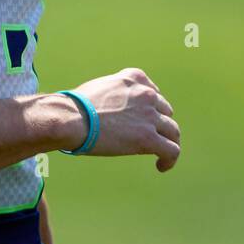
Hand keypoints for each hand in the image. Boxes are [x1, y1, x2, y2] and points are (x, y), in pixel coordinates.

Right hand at [62, 68, 179, 171]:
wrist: (72, 118)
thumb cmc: (75, 106)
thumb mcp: (100, 87)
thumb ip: (115, 94)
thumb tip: (114, 111)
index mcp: (135, 77)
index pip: (153, 93)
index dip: (151, 108)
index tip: (144, 120)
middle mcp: (146, 94)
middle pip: (165, 112)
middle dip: (159, 125)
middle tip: (151, 138)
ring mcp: (149, 116)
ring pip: (172, 131)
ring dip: (167, 142)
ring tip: (159, 155)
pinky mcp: (148, 138)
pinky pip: (171, 150)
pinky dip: (169, 159)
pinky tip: (161, 166)